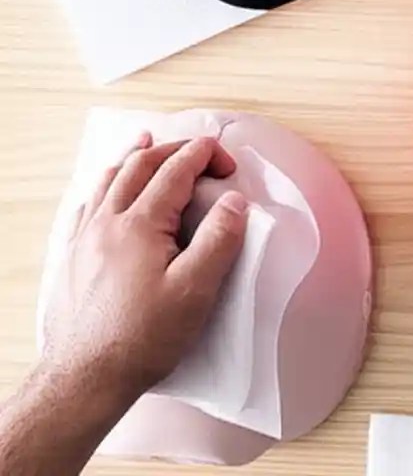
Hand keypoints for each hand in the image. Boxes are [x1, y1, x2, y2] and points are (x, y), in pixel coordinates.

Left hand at [42, 132, 247, 404]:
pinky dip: (103, 186)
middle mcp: (107, 223)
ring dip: (132, 158)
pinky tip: (106, 191)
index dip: (202, 155)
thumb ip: (219, 239)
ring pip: (107, 181)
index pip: (174, 172)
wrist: (88, 375)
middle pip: (138, 166)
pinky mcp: (73, 259)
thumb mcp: (196, 289)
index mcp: (140, 225)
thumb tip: (233, 202)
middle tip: (198, 150)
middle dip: (172, 149)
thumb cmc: (142, 337)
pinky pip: (86, 206)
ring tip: (144, 144)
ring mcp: (84, 239)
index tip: (224, 157)